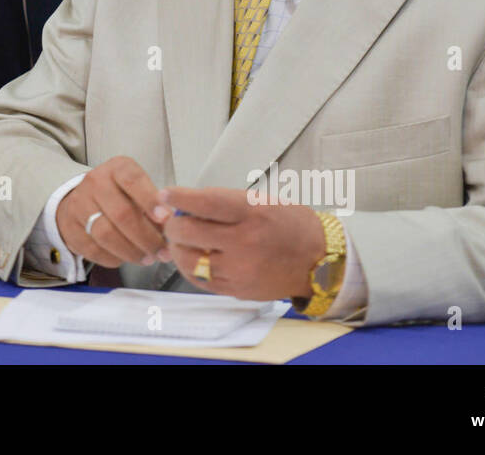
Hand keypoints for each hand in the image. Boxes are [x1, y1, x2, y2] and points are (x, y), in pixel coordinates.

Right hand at [56, 156, 168, 268]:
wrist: (81, 199)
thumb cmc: (119, 195)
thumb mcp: (136, 188)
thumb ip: (153, 204)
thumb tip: (171, 226)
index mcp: (116, 168)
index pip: (133, 180)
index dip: (150, 200)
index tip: (166, 219)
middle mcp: (95, 182)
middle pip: (121, 213)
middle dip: (147, 238)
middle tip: (163, 252)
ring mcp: (79, 204)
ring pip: (106, 234)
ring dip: (131, 252)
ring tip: (148, 259)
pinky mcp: (69, 227)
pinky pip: (93, 249)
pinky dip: (114, 258)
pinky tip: (126, 258)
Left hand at [156, 186, 325, 300]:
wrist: (318, 259)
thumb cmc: (289, 223)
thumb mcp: (260, 201)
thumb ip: (223, 203)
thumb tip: (185, 204)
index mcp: (251, 213)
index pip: (204, 202)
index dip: (178, 198)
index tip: (165, 194)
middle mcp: (244, 241)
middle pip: (189, 232)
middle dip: (172, 224)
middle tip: (170, 220)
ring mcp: (240, 269)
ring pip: (189, 259)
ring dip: (176, 248)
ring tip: (178, 240)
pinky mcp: (237, 289)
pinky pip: (200, 280)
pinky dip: (189, 267)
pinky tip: (190, 258)